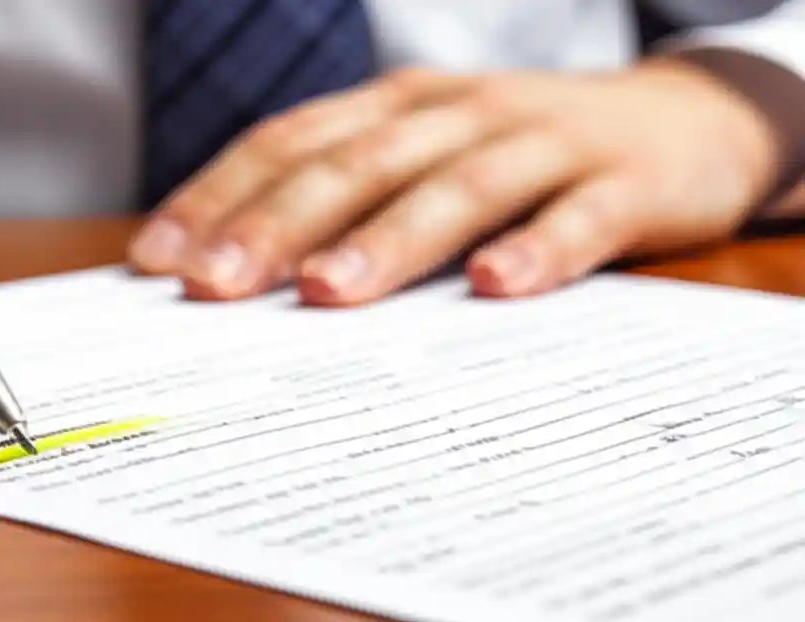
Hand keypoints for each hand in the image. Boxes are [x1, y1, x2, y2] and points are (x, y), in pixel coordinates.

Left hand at [128, 62, 779, 303]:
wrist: (682, 123)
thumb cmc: (520, 157)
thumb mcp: (426, 159)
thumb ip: (348, 203)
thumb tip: (235, 276)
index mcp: (397, 108)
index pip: (290, 144)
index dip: (220, 196)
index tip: (158, 260)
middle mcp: (457, 114)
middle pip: (356, 165)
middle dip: (278, 224)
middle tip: (215, 286)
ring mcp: (542, 143)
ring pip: (455, 187)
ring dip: (388, 240)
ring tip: (329, 293)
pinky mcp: (624, 183)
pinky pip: (578, 218)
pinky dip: (537, 250)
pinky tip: (495, 289)